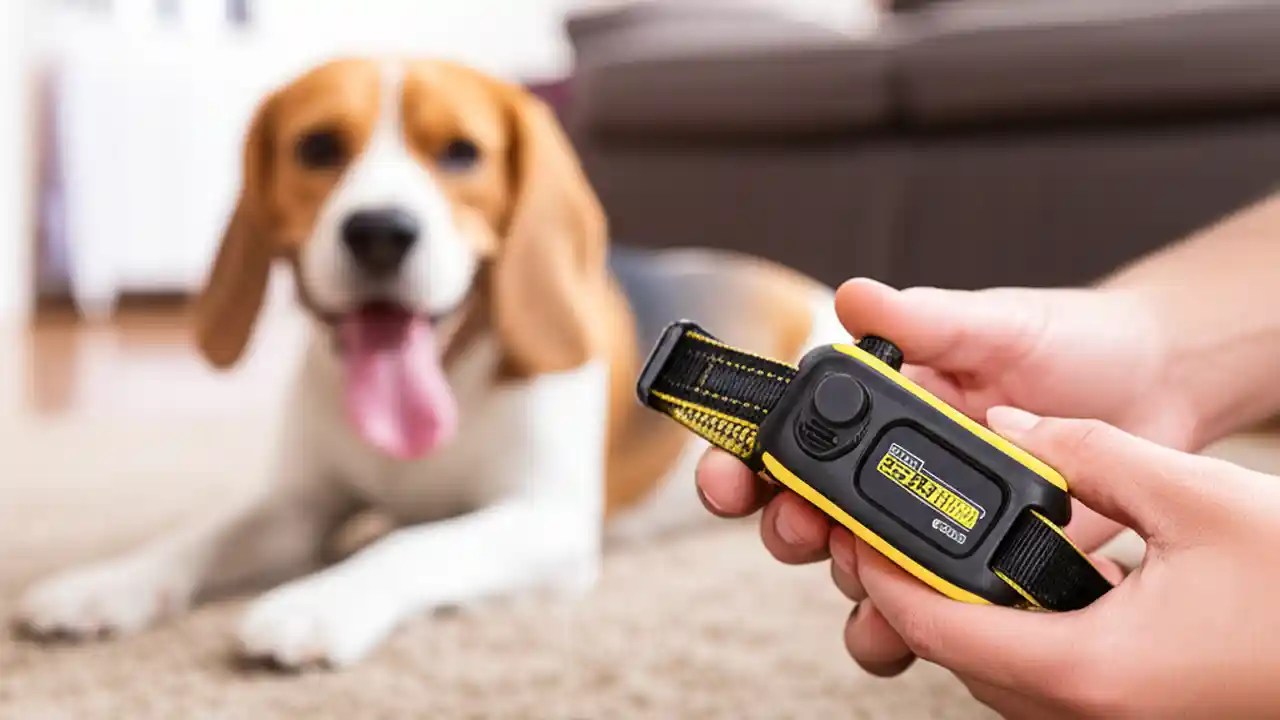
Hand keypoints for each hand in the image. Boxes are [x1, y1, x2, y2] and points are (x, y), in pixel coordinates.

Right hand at [697, 279, 1199, 674]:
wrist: (1158, 386)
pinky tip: (927, 620)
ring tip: (876, 575)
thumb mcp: (997, 323)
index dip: (742, 463)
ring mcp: (927, 525)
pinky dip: (909, 629)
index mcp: (875, 408)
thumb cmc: (1070, 341)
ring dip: (849, 585)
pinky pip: (921, 616)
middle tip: (808, 525)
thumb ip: (926, 320)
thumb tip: (853, 294)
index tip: (730, 480)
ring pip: (851, 575)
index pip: (786, 438)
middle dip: (787, 528)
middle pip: (798, 516)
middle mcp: (886, 470)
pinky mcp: (973, 570)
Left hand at [851, 408, 1279, 717]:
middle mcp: (1089, 712)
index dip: (881, 576)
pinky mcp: (1139, 714)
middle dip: (915, 594)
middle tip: (891, 531)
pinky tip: (1033, 585)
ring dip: (966, 616)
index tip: (851, 532)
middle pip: (958, 656)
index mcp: (1085, 666)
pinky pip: (1047, 681)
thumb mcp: (1196, 497)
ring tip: (948, 549)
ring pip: (999, 675)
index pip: (936, 626)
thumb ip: (1090, 456)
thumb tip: (1015, 429)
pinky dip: (1018, 634)